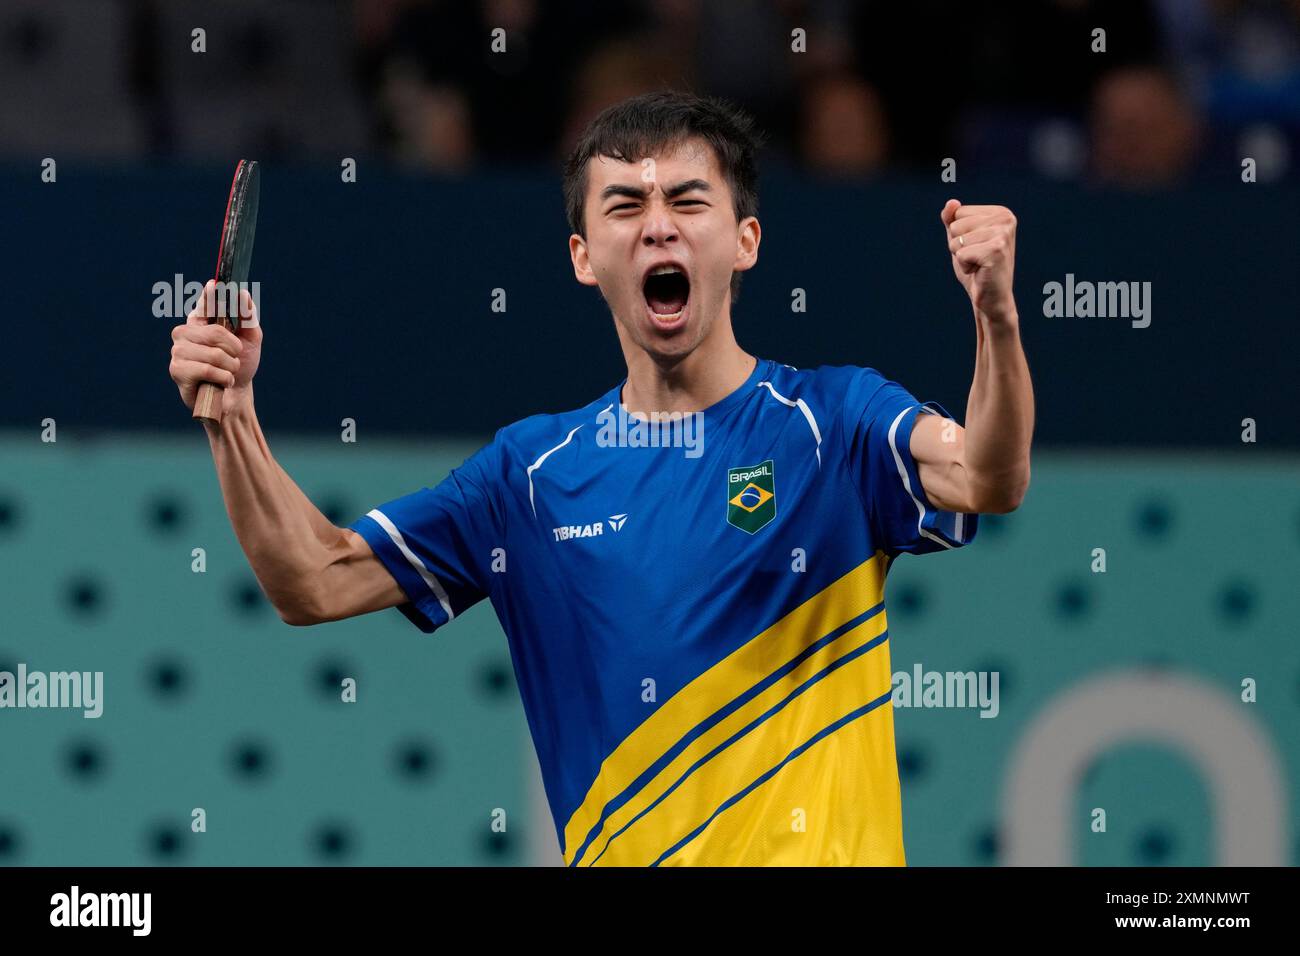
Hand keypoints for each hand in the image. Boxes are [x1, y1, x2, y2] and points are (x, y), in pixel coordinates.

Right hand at [169, 279, 262, 417]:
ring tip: (228, 372)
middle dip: (235, 349)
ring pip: (214, 354)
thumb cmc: (240, 365)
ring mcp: (178, 350)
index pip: (205, 303)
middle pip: (216, 332)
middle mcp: (185, 331)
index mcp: (201, 320)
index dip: (210, 296)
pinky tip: (221, 382)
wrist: (235, 396)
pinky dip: (223, 378)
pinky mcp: (177, 370)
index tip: (215, 285)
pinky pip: (208, 370)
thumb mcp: (250, 340)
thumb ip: (247, 317)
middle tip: (235, 358)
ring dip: (230, 367)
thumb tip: (242, 293)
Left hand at [940, 200, 1017, 322]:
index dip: (959, 234)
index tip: (976, 246)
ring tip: (978, 264)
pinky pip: (961, 254)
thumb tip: (951, 203)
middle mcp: (1006, 218)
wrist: (991, 297)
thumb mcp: (960, 239)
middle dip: (959, 245)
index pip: (958, 212)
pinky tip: (979, 270)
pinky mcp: (996, 250)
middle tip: (977, 258)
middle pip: (956, 225)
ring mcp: (1003, 233)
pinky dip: (965, 266)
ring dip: (962, 256)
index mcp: (1000, 212)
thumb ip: (952, 219)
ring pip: (957, 239)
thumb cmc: (976, 268)